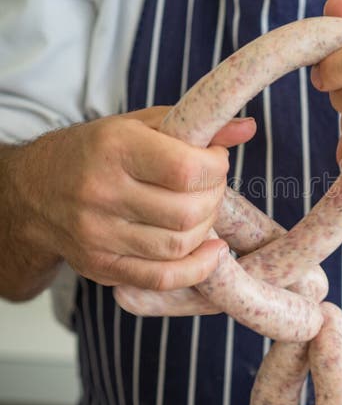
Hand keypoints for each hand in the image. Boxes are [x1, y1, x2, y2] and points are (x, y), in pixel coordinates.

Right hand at [14, 107, 255, 290]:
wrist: (33, 190)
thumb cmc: (94, 151)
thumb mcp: (139, 125)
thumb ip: (193, 125)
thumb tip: (246, 129)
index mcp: (114, 149)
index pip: (186, 168)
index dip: (216, 167)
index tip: (214, 160)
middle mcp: (102, 192)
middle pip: (187, 211)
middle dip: (214, 198)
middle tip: (210, 187)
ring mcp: (99, 235)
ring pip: (179, 246)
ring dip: (206, 230)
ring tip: (201, 211)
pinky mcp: (100, 266)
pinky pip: (162, 278)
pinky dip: (196, 269)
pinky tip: (210, 251)